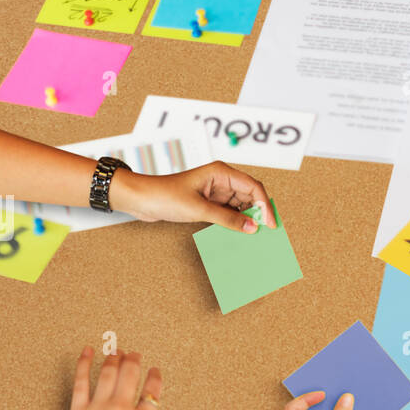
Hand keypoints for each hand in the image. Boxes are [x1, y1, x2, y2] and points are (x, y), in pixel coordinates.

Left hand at [46, 347, 160, 409]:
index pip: (153, 390)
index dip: (155, 376)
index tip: (154, 370)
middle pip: (131, 374)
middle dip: (134, 359)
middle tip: (134, 353)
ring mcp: (99, 409)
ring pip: (109, 372)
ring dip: (114, 357)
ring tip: (116, 350)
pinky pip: (82, 382)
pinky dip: (84, 364)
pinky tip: (88, 352)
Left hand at [109, 161, 275, 232]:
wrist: (140, 199)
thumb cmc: (165, 196)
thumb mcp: (199, 210)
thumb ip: (227, 219)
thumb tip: (251, 228)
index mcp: (221, 172)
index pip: (253, 186)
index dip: (265, 205)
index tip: (270, 224)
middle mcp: (221, 179)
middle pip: (250, 196)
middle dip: (258, 213)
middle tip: (264, 232)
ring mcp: (215, 191)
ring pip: (240, 205)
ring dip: (246, 219)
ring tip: (252, 236)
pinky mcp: (208, 202)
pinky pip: (228, 213)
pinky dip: (234, 223)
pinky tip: (237, 234)